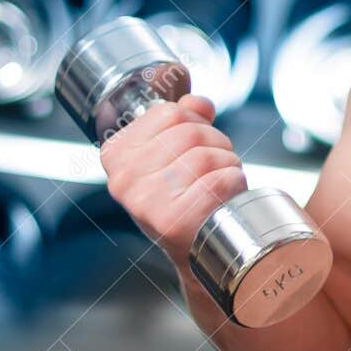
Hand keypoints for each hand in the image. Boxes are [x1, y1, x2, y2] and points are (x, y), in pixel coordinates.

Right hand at [99, 93, 247, 268]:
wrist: (199, 249)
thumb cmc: (187, 196)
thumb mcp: (174, 152)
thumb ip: (183, 118)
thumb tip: (196, 101)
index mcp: (116, 154)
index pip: (170, 112)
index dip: (195, 122)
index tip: (191, 147)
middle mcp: (123, 179)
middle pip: (192, 131)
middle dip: (215, 144)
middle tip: (210, 169)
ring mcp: (145, 201)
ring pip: (208, 155)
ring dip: (226, 164)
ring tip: (216, 184)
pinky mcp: (173, 220)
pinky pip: (222, 179)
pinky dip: (234, 183)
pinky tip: (222, 198)